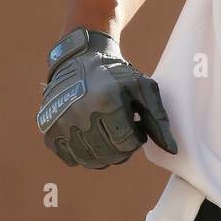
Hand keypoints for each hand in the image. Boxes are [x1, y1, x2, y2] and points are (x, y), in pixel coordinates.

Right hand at [36, 27, 177, 169]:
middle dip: (123, 149)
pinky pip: (71, 159)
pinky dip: (85, 154)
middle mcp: (80, 114)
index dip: (137, 139)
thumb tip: (171, 150)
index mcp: (106, 102)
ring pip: (90, 161)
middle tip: (124, 132)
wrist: (80, 60)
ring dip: (105, 154)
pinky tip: (92, 136)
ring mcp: (61, 124)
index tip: (136, 126)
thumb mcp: (143, 88)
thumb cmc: (117, 76)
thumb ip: (159, 119)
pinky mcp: (48, 131)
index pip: (127, 144)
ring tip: (109, 135)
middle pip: (109, 155)